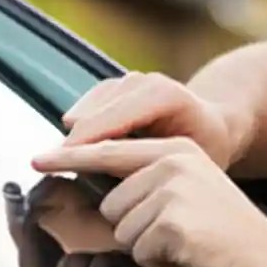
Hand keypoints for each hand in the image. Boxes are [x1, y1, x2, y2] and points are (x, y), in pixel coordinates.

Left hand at [31, 137, 266, 266]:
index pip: (110, 151)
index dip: (69, 157)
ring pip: (122, 231)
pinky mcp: (172, 223)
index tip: (35, 159)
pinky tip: (192, 260)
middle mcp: (173, 161)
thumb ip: (153, 185)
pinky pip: (139, 253)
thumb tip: (105, 199)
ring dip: (148, 251)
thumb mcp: (192, 195)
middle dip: (136, 232)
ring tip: (188, 248)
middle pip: (111, 205)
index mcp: (176, 149)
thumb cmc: (229, 240)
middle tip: (181, 238)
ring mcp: (172, 190)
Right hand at [60, 72, 246, 168]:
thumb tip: (116, 185)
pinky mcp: (116, 87)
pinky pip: (86, 106)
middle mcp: (143, 82)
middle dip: (70, 145)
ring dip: (73, 137)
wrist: (217, 124)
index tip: (50, 165)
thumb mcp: (189, 163)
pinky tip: (76, 151)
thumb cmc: (208, 149)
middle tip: (49, 173)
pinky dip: (78, 128)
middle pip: (90, 115)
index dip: (79, 145)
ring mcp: (128, 81)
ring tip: (60, 165)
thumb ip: (155, 167)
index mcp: (162, 96)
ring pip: (84, 109)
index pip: (107, 121)